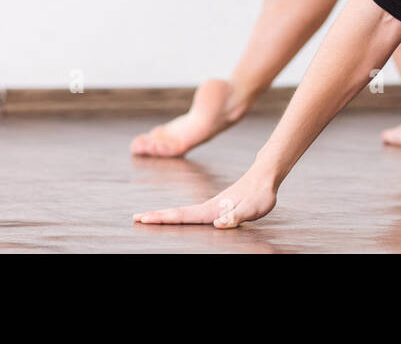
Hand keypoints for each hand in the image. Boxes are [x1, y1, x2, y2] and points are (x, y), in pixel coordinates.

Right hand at [134, 166, 276, 228]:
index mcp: (213, 209)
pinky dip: (177, 215)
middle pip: (177, 213)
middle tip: (136, 218)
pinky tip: (174, 218)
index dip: (163, 218)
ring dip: (164, 215)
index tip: (144, 219)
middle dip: (156, 216)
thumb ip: (235, 217)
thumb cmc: (260, 194)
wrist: (264, 177)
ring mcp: (211, 206)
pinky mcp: (216, 207)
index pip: (183, 215)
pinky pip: (191, 213)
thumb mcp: (252, 209)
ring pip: (183, 212)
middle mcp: (208, 207)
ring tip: (148, 218)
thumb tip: (218, 224)